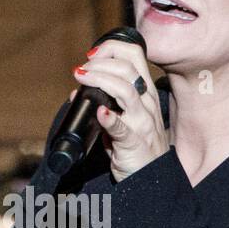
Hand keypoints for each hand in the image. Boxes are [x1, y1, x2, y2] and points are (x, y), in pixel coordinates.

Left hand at [72, 40, 168, 181]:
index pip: (135, 56)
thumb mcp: (122, 120)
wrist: (151, 178)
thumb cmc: (136, 147)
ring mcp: (142, 122)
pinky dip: (110, 119)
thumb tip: (77, 91)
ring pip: (126, 90)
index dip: (112, 48)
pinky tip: (100, 113)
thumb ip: (104, 103)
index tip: (91, 56)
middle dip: (100, 62)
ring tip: (82, 78)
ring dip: (100, 79)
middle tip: (81, 70)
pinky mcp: (134, 143)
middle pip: (128, 68)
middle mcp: (146, 103)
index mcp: (144, 93)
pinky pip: (123, 128)